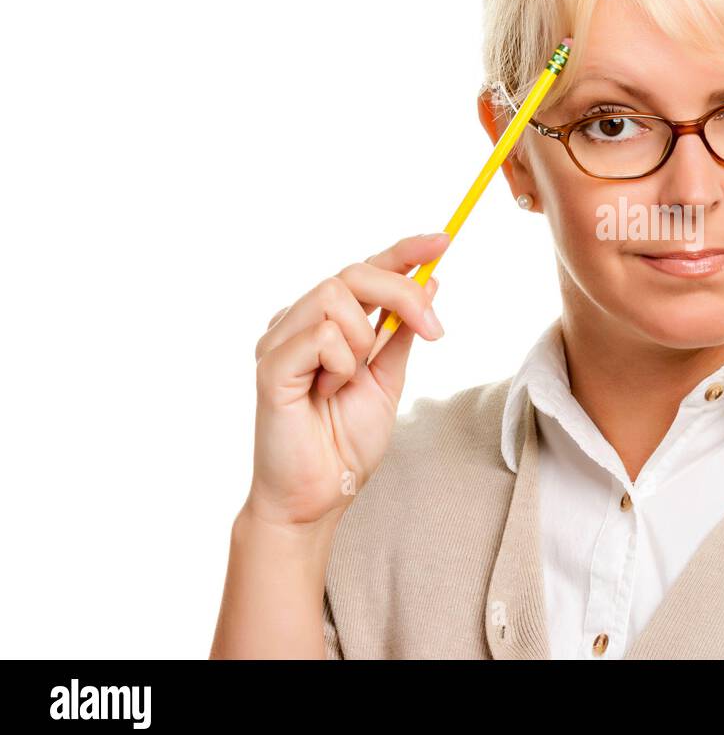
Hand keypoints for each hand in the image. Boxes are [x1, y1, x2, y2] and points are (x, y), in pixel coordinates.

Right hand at [247, 232, 450, 527]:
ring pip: (334, 296)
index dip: (404, 251)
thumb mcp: (388, 378)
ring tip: (351, 380)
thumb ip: (402, 331)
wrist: (319, 494)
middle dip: (403, 293)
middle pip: (353, 273)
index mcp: (327, 323)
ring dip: (363, 338)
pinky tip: (329, 391)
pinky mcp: (270, 366)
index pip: (365, 270)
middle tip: (435, 331)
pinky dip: (341, 362)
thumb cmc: (345, 441)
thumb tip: (431, 281)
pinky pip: (319, 335)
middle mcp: (298, 323)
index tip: (442, 240)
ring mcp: (279, 341)